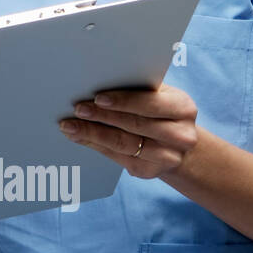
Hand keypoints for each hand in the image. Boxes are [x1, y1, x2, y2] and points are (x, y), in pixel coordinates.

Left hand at [59, 84, 200, 179]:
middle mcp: (181, 135)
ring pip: (124, 144)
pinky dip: (95, 145)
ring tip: (70, 125)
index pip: (151, 104)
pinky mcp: (150, 171)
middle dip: (102, 116)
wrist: (177, 141)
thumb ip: (136, 88)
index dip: (124, 101)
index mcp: (183, 108)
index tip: (98, 97)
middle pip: (135, 125)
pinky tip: (78, 137)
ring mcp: (168, 157)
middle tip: (77, 109)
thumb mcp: (157, 94)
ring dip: (92, 134)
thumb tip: (96, 80)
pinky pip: (118, 157)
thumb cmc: (158, 108)